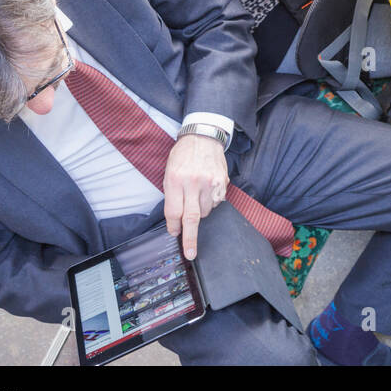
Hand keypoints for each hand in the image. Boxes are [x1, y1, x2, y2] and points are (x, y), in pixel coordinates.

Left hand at [163, 133, 229, 258]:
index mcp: (175, 180)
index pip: (173, 212)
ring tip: (197, 197)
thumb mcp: (169, 172)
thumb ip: (172, 195)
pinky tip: (206, 190)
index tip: (174, 233)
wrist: (203, 136)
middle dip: (190, 239)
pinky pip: (216, 202)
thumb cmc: (183, 156)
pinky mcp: (222, 182)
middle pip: (191, 218)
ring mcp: (209, 182)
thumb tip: (175, 220)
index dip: (173, 226)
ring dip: (200, 212)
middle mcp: (193, 182)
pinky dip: (211, 202)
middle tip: (190, 253)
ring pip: (205, 212)